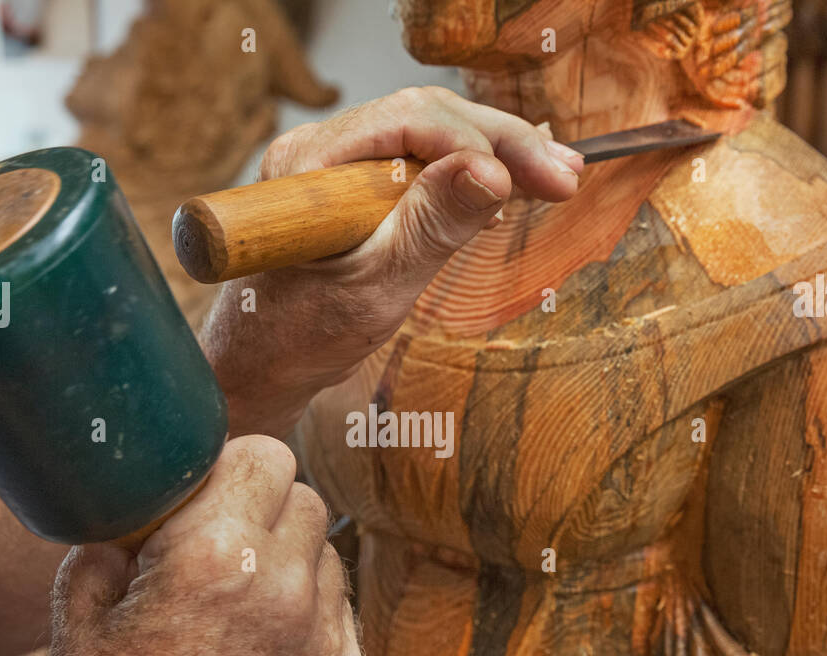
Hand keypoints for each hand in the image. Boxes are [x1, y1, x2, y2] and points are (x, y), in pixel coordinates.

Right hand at [0, 435, 360, 655]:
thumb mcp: (82, 601)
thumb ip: (126, 529)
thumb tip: (157, 495)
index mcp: (211, 558)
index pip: (266, 455)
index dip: (233, 468)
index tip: (209, 490)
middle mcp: (280, 592)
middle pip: (303, 496)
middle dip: (262, 507)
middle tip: (220, 540)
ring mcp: (321, 641)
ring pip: (327, 551)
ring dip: (288, 556)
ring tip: (236, 596)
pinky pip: (338, 608)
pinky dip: (307, 609)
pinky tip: (259, 640)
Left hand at [199, 86, 583, 436]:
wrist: (261, 367)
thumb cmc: (300, 337)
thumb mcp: (375, 288)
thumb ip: (431, 228)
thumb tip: (491, 173)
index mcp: (311, 164)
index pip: (413, 121)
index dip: (484, 143)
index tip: (539, 180)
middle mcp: (319, 149)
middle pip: (427, 118)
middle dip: (501, 142)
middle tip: (565, 174)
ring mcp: (335, 165)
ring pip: (429, 136)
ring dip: (494, 154)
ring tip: (555, 177)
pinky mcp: (352, 187)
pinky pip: (418, 163)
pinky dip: (467, 176)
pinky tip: (511, 186)